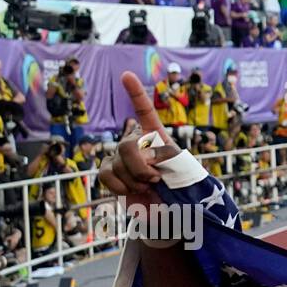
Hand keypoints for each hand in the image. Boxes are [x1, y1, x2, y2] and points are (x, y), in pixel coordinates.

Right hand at [96, 71, 180, 206]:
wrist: (167, 210)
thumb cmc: (178, 189)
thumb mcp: (180, 170)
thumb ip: (164, 158)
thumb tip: (142, 156)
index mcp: (155, 136)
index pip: (144, 111)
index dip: (135, 94)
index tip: (127, 75)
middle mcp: (135, 142)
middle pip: (128, 146)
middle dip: (142, 168)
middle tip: (155, 179)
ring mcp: (120, 156)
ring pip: (118, 163)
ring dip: (136, 181)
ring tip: (148, 187)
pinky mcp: (109, 171)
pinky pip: (106, 174)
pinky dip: (120, 187)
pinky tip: (131, 190)